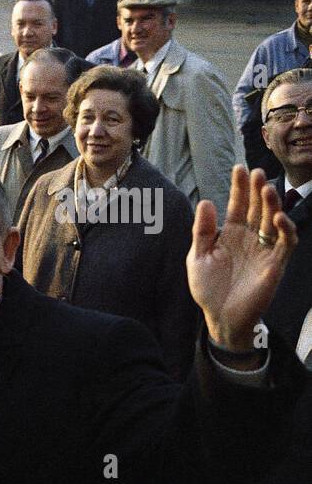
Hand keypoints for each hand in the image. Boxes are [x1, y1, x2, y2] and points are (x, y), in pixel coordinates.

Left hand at [187, 166, 297, 351]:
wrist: (220, 316)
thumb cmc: (208, 288)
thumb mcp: (198, 257)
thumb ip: (202, 231)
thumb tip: (206, 202)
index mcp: (230, 233)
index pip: (237, 205)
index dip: (239, 187)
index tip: (239, 168)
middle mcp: (250, 237)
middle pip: (257, 208)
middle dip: (258, 190)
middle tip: (257, 172)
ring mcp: (264, 248)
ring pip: (273, 220)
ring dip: (272, 204)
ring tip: (267, 188)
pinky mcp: (275, 263)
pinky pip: (285, 242)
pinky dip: (285, 229)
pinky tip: (278, 217)